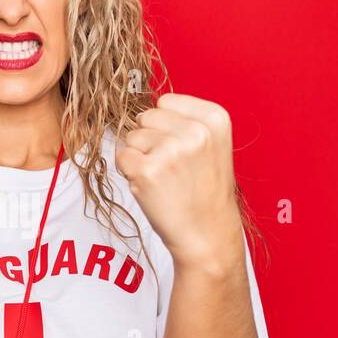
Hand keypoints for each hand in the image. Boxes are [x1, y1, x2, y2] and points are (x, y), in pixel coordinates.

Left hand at [114, 93, 244, 270]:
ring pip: (132, 137)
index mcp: (215, 118)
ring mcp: (171, 150)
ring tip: (164, 180)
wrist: (207, 235)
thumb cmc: (204, 192)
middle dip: (150, 141)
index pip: (166, 101)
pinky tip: (152, 188)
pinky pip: (122, 157)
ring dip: (140, 158)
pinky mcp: (148, 170)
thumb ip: (184, 122)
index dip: (166, 127)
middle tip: (171, 169)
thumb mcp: (212, 146)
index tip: (183, 151)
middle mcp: (195, 130)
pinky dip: (129, 173)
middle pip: (146, 117)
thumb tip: (141, 110)